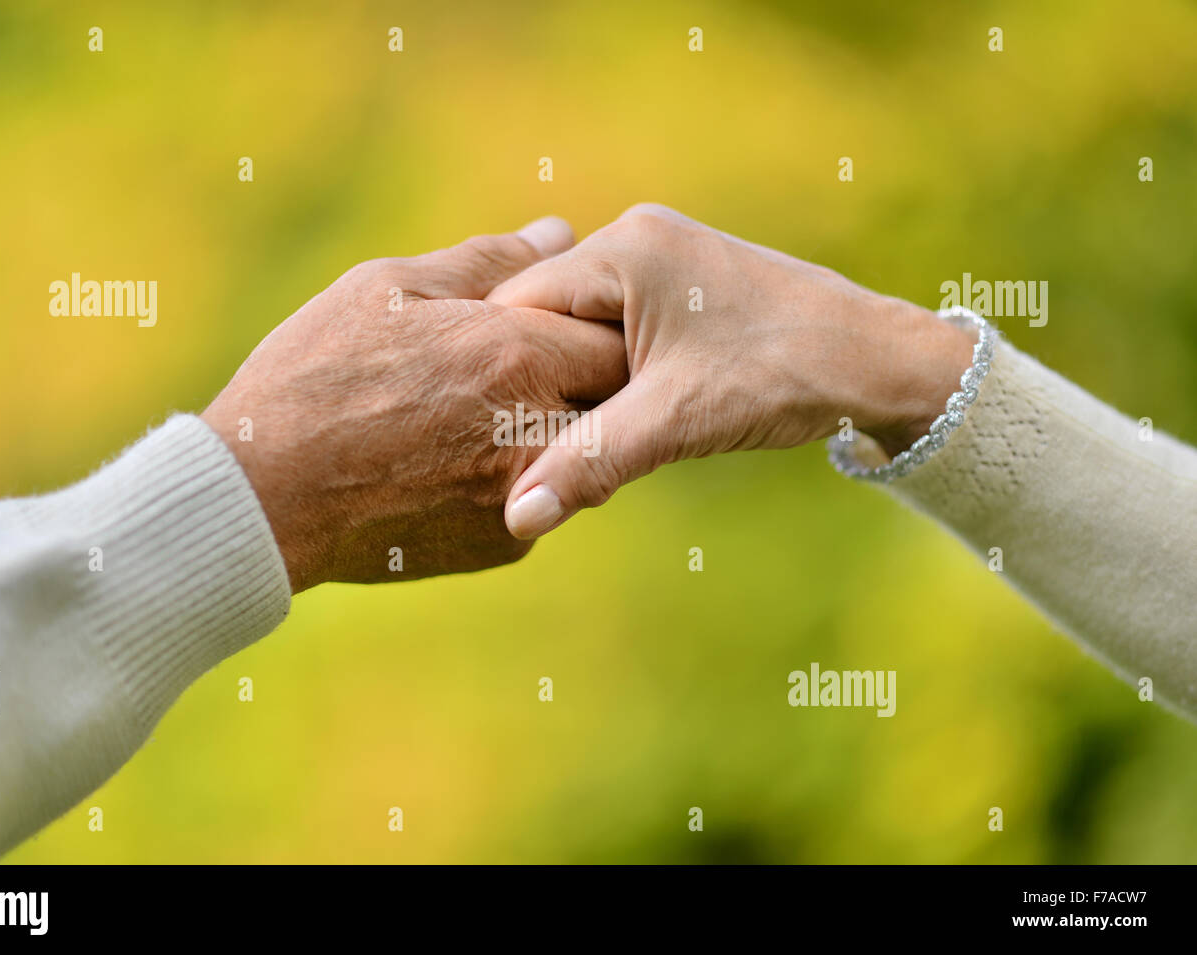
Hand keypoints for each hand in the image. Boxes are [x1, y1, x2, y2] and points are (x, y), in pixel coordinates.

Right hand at [201, 218, 626, 590]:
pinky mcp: (507, 543)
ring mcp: (526, 492)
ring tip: (485, 408)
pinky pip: (541, 495)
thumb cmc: (313, 376)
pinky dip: (516, 473)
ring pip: (582, 448)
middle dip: (590, 374)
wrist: (264, 496)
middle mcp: (537, 428)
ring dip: (556, 424)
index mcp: (516, 353)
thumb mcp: (387, 289)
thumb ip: (487, 260)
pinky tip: (457, 460)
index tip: (568, 318)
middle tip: (531, 362)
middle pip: (614, 395)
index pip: (615, 332)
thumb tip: (558, 230)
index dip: (597, 321)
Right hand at [486, 204, 974, 538]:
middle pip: (544, 311)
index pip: (515, 305)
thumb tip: (516, 520)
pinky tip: (615, 405)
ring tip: (572, 425)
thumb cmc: (783, 376)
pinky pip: (615, 320)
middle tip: (526, 436)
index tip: (486, 424)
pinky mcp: (684, 279)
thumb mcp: (675, 422)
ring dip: (574, 374)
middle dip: (539, 375)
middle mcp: (635, 235)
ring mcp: (662, 253)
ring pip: (580, 320)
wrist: (878, 362)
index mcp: (621, 247)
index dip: (499, 368)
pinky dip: (607, 365)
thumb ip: (588, 462)